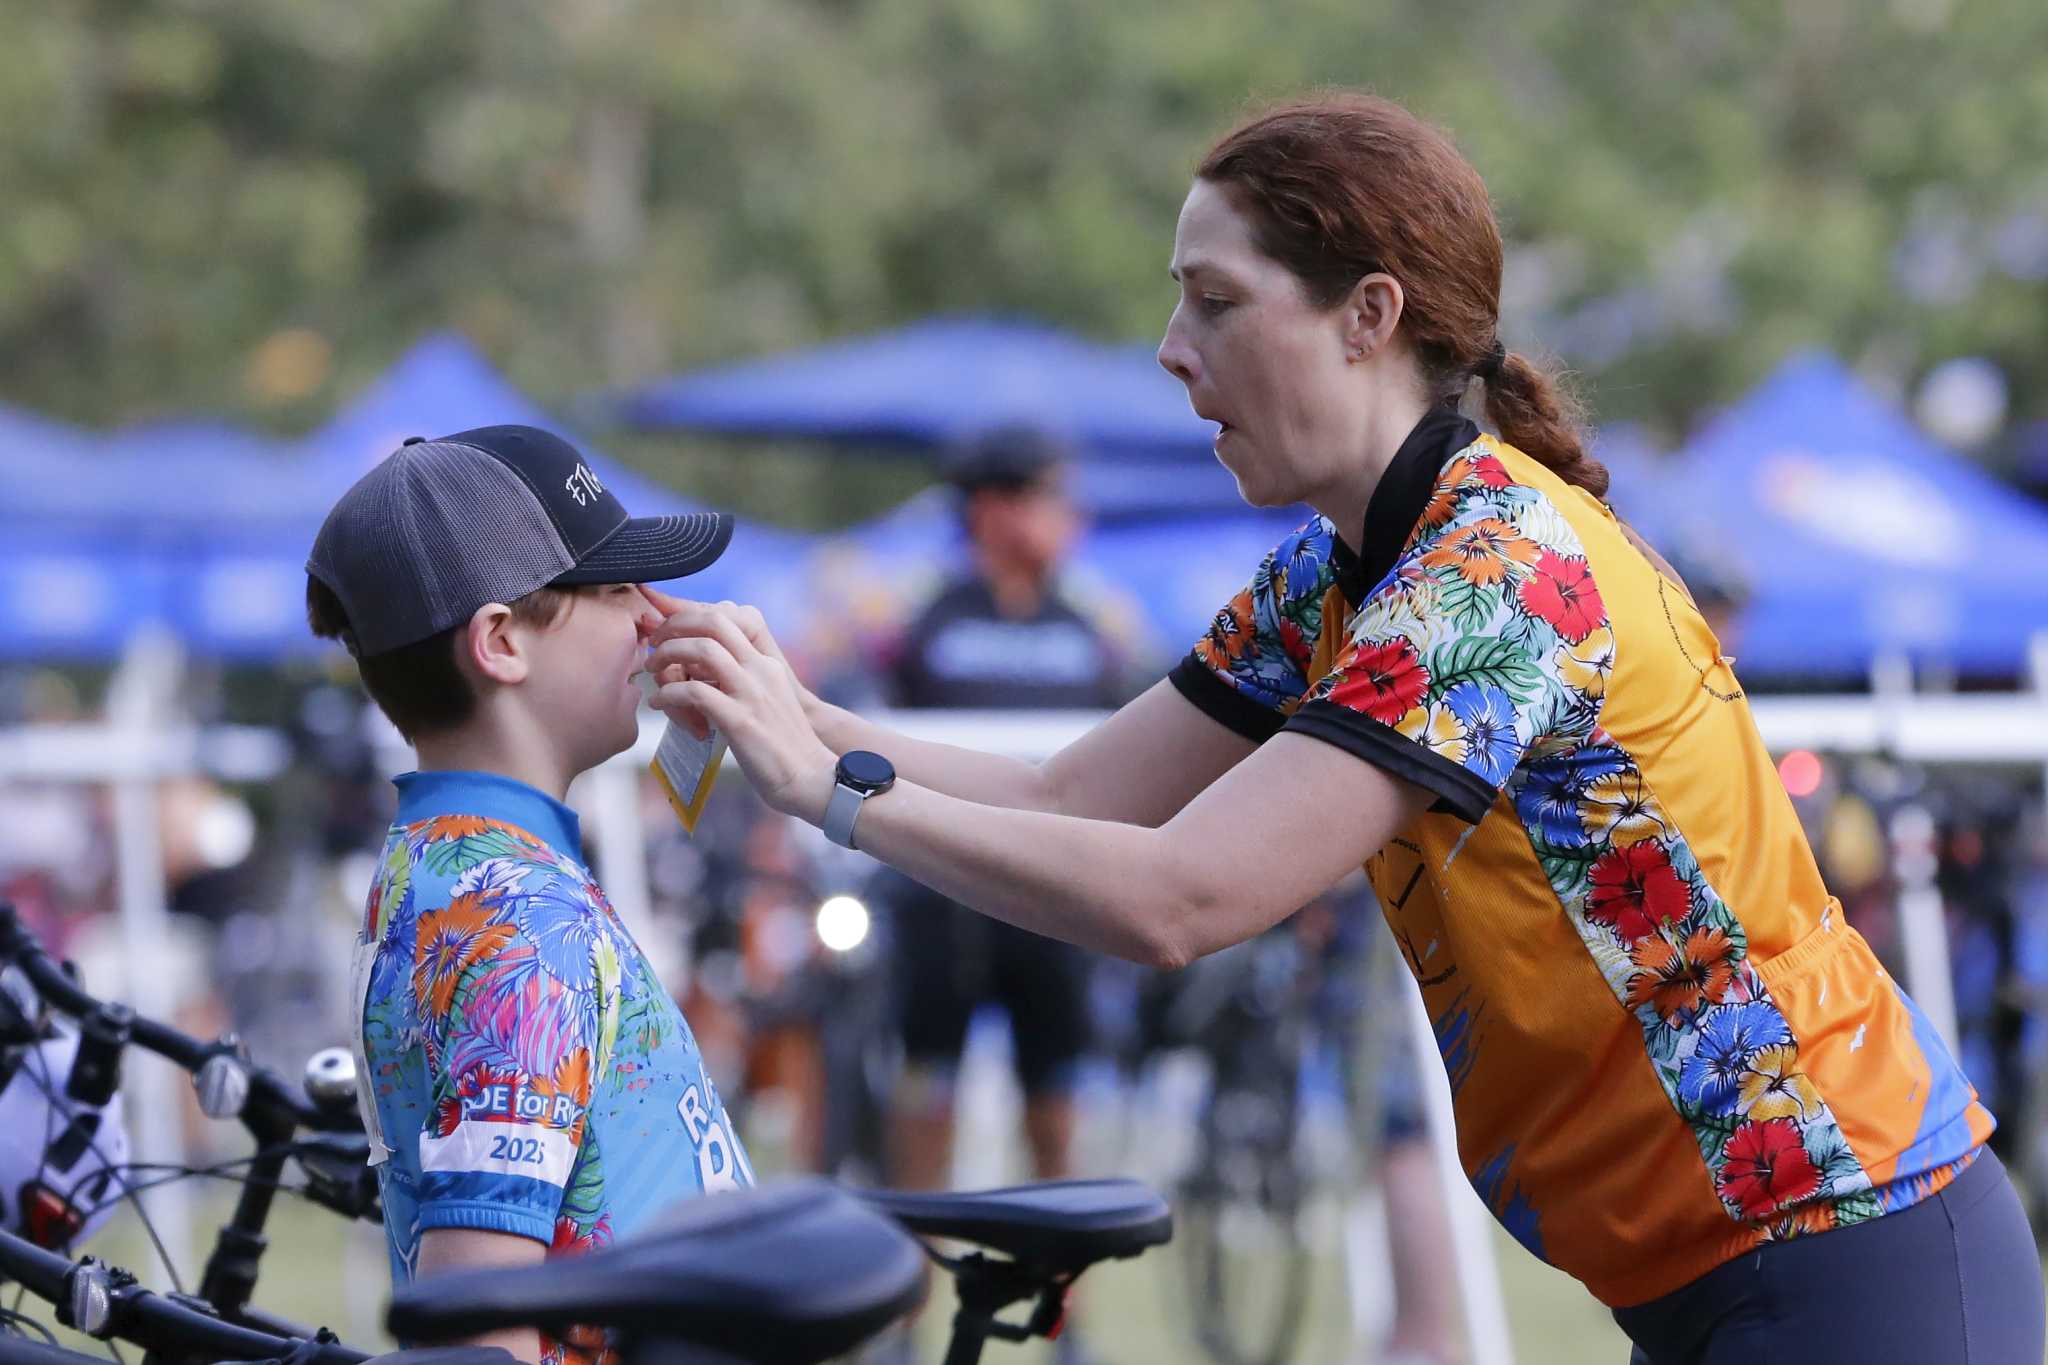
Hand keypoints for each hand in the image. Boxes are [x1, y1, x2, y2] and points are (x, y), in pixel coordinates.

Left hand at [641, 590, 811, 739]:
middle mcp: (760, 669)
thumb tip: (701, 678)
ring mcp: (752, 693)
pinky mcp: (741, 720)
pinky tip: (659, 703)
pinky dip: (668, 694)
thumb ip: (740, 682)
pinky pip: (694, 692)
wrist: (809, 778)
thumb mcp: (765, 702)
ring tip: (652, 670)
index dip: (686, 614)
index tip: (662, 623)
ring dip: (668, 655)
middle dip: (675, 625)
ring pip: (703, 650)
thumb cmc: (782, 747)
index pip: (724, 618)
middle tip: (654, 642)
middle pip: (713, 621)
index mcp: (765, 663)